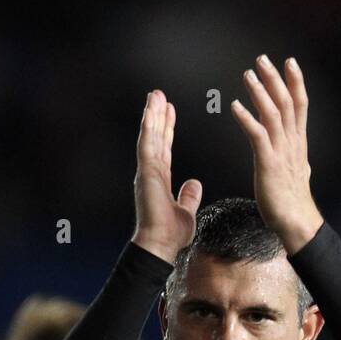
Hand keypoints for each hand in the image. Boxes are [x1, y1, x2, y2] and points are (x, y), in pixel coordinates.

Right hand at [132, 90, 202, 263]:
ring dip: (152, 114)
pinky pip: (147, 143)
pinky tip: (151, 109)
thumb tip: (194, 184)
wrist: (160, 244)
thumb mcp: (187, 212)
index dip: (167, 130)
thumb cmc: (171, 234)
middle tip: (160, 96)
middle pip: (156, 137)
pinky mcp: (146, 172)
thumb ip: (189, 196)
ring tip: (155, 94)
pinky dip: (149, 125)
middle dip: (158, 116)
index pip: (164, 148)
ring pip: (149, 136)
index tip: (170, 112)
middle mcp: (151, 172)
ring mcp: (147, 171)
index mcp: (160, 180)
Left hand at [231, 56, 323, 254]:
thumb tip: (300, 157)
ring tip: (248, 75)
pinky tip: (235, 107)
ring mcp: (281, 152)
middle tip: (262, 59)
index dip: (295, 81)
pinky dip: (246, 118)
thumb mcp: (297, 172)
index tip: (289, 62)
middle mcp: (292, 142)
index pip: (300, 105)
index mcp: (298, 143)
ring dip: (260, 92)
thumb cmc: (292, 202)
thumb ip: (295, 158)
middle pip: (286, 102)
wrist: (296, 222)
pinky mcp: (268, 163)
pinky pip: (257, 135)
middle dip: (274, 79)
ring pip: (273, 113)